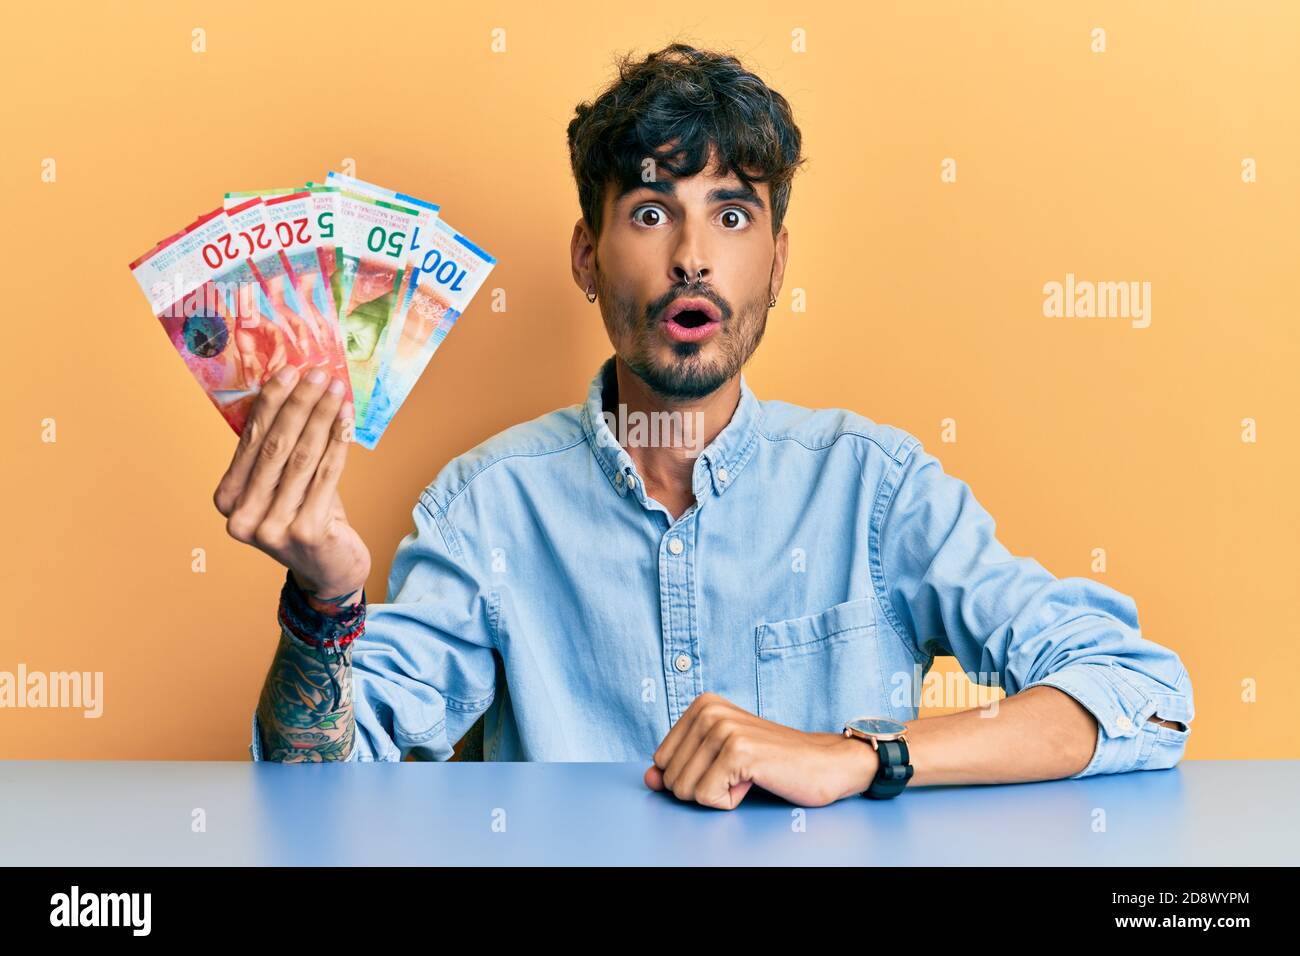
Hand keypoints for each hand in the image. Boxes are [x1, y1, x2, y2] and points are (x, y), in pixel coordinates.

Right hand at [213, 363, 370, 600]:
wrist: (328, 571)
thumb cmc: (305, 518)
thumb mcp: (283, 485)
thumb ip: (278, 450)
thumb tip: (295, 390)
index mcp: (226, 499)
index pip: (250, 439)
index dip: (271, 402)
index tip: (289, 371)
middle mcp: (240, 516)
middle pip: (275, 446)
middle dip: (299, 404)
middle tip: (318, 373)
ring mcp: (270, 528)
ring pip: (301, 458)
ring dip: (322, 418)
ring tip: (337, 390)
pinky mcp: (304, 533)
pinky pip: (325, 476)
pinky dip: (338, 443)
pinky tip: (347, 420)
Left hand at [645, 692, 880, 809]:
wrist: (825, 764)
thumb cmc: (772, 763)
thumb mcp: (718, 760)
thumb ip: (678, 767)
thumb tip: (648, 779)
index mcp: (701, 705)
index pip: (660, 761)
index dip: (693, 776)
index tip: (727, 765)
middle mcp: (708, 710)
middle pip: (670, 778)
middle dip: (703, 788)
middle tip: (740, 773)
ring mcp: (722, 728)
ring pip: (685, 790)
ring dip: (718, 795)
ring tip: (748, 776)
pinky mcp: (737, 751)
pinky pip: (707, 798)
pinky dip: (730, 801)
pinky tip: (755, 781)